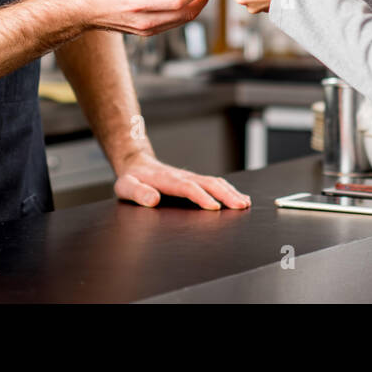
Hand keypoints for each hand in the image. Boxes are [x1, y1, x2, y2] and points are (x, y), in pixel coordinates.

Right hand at [71, 0, 215, 34]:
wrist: (82, 9)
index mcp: (138, 3)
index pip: (178, 0)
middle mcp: (145, 21)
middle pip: (187, 13)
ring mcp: (148, 29)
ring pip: (183, 19)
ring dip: (196, 0)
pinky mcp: (149, 31)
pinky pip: (175, 20)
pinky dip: (184, 5)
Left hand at [113, 151, 250, 209]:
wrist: (136, 164)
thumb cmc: (132, 179)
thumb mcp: (126, 187)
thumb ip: (138, 193)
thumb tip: (153, 199)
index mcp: (166, 179)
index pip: (187, 187)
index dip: (201, 196)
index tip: (214, 207)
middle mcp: (182, 176)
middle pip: (208, 182)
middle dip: (226, 194)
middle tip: (241, 206)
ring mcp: (189, 177)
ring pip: (214, 182)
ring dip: (231, 192)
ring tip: (245, 203)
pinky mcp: (194, 180)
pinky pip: (214, 183)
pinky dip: (229, 190)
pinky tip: (239, 198)